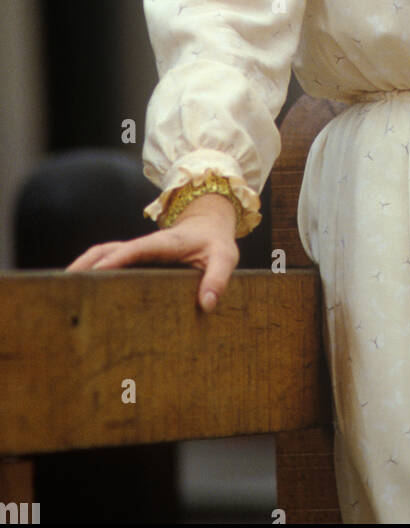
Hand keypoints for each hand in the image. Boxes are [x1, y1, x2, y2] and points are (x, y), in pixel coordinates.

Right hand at [64, 195, 239, 312]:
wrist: (210, 222)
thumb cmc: (216, 243)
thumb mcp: (226, 258)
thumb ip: (218, 279)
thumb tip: (206, 305)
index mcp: (166, 244)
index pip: (137, 249)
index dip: (118, 259)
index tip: (98, 271)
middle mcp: (146, 244)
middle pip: (108, 250)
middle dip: (86, 265)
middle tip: (66, 286)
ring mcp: (138, 249)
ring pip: (103, 253)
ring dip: (83, 266)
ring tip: (64, 289)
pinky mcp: (135, 256)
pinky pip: (109, 259)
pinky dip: (92, 269)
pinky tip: (81, 288)